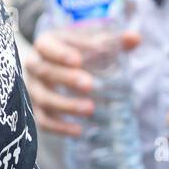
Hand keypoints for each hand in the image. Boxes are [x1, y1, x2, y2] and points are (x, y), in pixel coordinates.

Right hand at [26, 28, 141, 136]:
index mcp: (46, 44)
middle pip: (44, 71)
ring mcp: (33, 88)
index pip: (46, 46)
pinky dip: (58, 127)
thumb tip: (135, 38)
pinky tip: (79, 130)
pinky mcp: (36, 107)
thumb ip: (113, 41)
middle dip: (66, 79)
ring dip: (65, 104)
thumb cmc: (79, 51)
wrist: (61, 67)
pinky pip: (42, 119)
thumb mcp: (92, 42)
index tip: (78, 60)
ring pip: (42, 97)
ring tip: (90, 109)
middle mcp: (35, 65)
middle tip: (89, 85)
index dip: (59, 53)